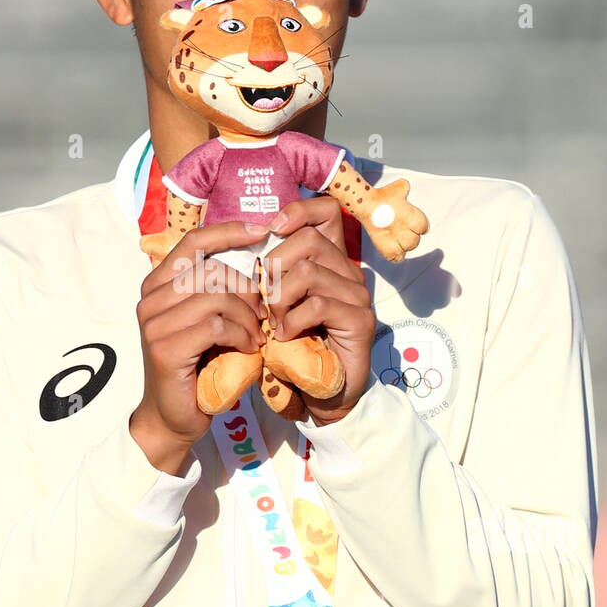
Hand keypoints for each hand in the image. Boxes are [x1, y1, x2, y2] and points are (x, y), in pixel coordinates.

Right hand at [130, 220, 269, 472]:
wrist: (174, 419)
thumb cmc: (198, 368)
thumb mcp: (208, 321)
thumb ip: (218, 291)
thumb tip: (258, 258)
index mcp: (158, 286)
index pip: (193, 242)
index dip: (229, 231)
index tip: (261, 231)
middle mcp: (150, 300)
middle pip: (213, 271)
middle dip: (248, 291)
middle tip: (263, 317)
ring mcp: (153, 324)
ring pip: (217, 297)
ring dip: (247, 317)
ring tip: (256, 336)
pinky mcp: (164, 348)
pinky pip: (216, 326)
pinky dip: (240, 335)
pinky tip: (248, 349)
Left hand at [262, 197, 376, 425]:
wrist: (319, 395)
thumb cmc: (291, 347)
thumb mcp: (274, 305)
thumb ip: (268, 275)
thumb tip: (246, 243)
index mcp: (329, 260)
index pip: (324, 211)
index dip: (298, 211)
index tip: (269, 232)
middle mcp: (348, 272)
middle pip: (309, 240)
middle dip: (274, 267)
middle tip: (264, 300)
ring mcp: (358, 295)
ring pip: (309, 271)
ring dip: (279, 299)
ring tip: (274, 323)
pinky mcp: (361, 320)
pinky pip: (318, 304)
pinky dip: (292, 321)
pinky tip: (286, 337)